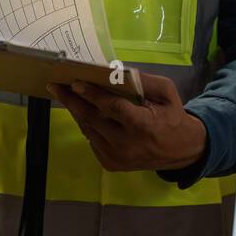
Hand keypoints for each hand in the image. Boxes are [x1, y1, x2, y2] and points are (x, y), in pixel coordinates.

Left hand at [47, 71, 208, 172]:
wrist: (180, 150)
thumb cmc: (172, 116)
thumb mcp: (167, 92)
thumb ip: (144, 80)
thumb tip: (115, 71)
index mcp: (143, 125)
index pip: (112, 108)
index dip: (92, 95)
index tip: (76, 83)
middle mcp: (127, 145)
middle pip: (92, 119)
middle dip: (72, 101)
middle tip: (55, 86)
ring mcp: (117, 157)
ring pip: (88, 130)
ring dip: (76, 111)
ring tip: (65, 95)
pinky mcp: (111, 164)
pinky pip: (92, 140)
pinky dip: (87, 124)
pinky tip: (83, 111)